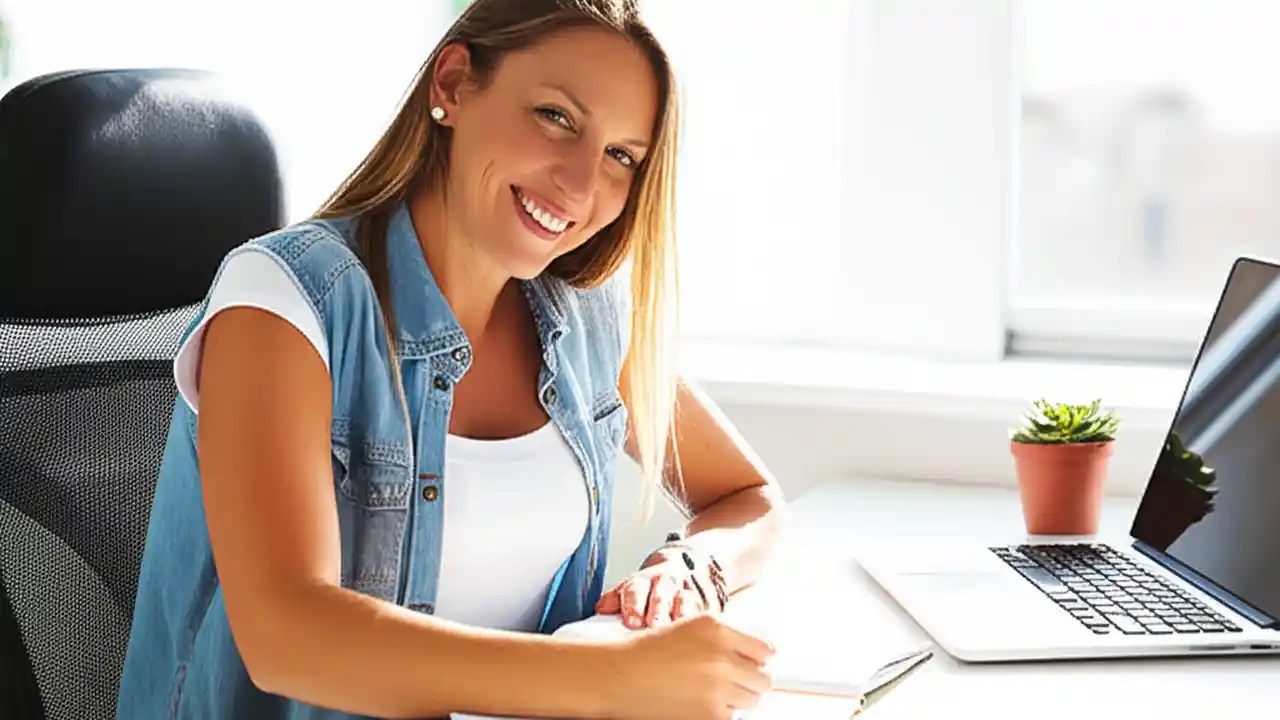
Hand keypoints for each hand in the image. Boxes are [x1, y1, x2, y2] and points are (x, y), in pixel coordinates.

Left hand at [595, 554, 716, 628]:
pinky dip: (706, 619)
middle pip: (661, 596)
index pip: (636, 589)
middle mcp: (667, 583)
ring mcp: (689, 591)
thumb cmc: (657, 582)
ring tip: (680, 633)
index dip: (633, 605)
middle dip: (658, 613)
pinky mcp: (708, 600)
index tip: (631, 622)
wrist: (691, 561)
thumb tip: (600, 609)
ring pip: (686, 602)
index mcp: (645, 580)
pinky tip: (704, 631)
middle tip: (654, 628)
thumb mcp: (636, 584)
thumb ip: (617, 597)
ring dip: (682, 616)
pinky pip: (707, 609)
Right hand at [607, 614, 773, 719]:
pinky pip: (731, 717)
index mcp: (716, 628)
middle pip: (762, 677)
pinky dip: (717, 714)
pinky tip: (696, 704)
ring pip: (751, 699)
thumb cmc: (644, 653)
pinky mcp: (712, 714)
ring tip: (708, 693)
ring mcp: (719, 686)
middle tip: (729, 682)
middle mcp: (722, 655)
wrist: (617, 677)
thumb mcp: (688, 629)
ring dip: (735, 698)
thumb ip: (722, 638)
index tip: (752, 664)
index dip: (757, 658)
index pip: (764, 648)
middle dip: (748, 681)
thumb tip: (755, 655)